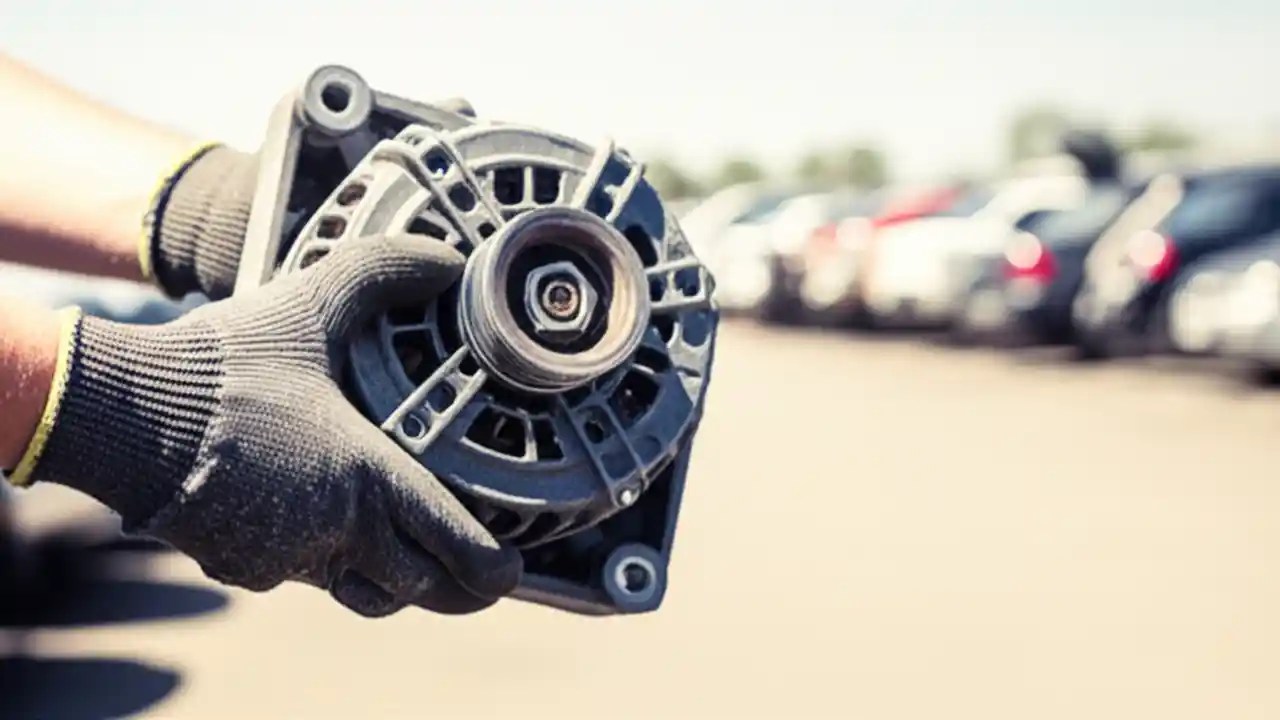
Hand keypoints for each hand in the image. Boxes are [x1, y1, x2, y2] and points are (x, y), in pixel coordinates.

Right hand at [25, 235, 521, 615]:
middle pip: (418, 587)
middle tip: (475, 574)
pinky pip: (304, 579)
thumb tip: (448, 258)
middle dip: (454, 585)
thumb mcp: (313, 301)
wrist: (123, 409)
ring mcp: (286, 558)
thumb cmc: (224, 361)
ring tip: (407, 554)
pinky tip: (326, 526)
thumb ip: (384, 272)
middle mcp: (335, 531)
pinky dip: (327, 565)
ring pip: (364, 593)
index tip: (510, 570)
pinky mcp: (243, 567)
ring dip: (393, 580)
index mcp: (366, 478)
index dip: (494, 570)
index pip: (456, 547)